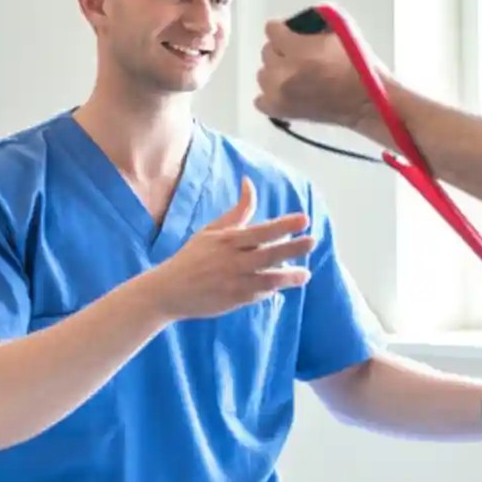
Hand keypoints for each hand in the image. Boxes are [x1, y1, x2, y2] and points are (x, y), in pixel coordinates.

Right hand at [143, 178, 315, 320]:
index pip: (261, 231)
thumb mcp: (213, 230)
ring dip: (289, 276)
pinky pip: (259, 295)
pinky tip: (285, 285)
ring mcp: (235, 282)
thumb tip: (249, 181)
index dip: (284, 225)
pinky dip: (272, 290)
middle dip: (292, 248)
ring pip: (268, 279)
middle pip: (268, 254)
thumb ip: (238, 210)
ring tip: (306, 274)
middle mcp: (233, 261)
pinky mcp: (234, 300)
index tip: (304, 219)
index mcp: (228, 240)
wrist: (168, 291)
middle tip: (313, 240)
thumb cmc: (193, 256)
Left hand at [254, 17, 382, 130]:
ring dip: (276, 72)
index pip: (272, 29)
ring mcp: (279, 93)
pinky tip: (286, 91)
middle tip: (300, 56)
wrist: (367, 102)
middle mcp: (283, 72)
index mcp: (298, 50)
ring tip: (295, 75)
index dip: (284, 30)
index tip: (292, 33)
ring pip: (263, 74)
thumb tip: (303, 22)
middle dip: (282, 51)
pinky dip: (271, 95)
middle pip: (267, 51)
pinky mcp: (280, 111)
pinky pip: (261, 100)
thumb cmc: (360, 68)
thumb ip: (318, 21)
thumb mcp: (343, 31)